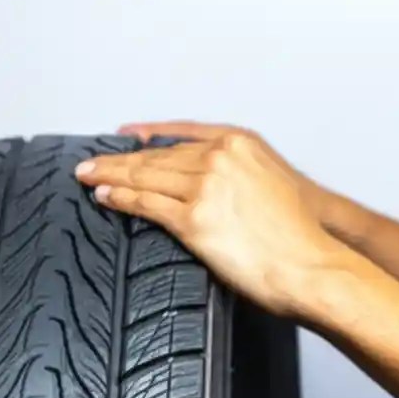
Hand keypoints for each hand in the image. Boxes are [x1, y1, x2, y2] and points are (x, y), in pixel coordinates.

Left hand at [75, 130, 355, 319]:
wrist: (311, 262)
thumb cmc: (298, 233)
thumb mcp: (272, 183)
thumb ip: (237, 175)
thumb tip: (206, 187)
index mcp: (239, 143)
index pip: (181, 135)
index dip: (149, 135)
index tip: (125, 135)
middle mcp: (219, 157)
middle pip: (156, 156)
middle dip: (119, 159)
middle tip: (90, 162)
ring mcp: (205, 187)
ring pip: (145, 176)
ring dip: (111, 176)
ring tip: (87, 177)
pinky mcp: (194, 219)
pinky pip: (146, 204)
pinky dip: (121, 199)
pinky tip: (105, 196)